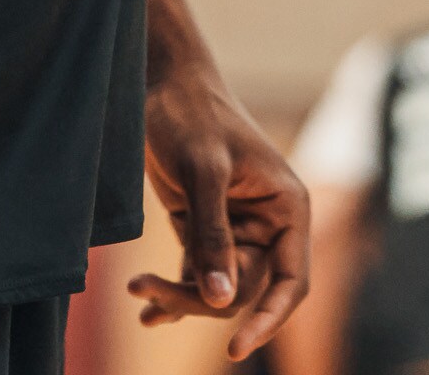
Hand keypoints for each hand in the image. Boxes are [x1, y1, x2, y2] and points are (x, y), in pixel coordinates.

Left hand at [131, 62, 309, 362]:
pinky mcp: (205, 226)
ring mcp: (236, 227)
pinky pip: (198, 274)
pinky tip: (147, 308)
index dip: (268, 318)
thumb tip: (220, 301)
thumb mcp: (203, 170)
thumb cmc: (191, 113)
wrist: (161, 80)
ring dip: (179, 296)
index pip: (291, 281)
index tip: (234, 347)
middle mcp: (268, 223)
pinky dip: (175, 291)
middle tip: (146, 290)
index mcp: (286, 207)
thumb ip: (213, 233)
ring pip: (217, 288)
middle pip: (246, 290)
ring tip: (137, 289)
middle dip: (199, 299)